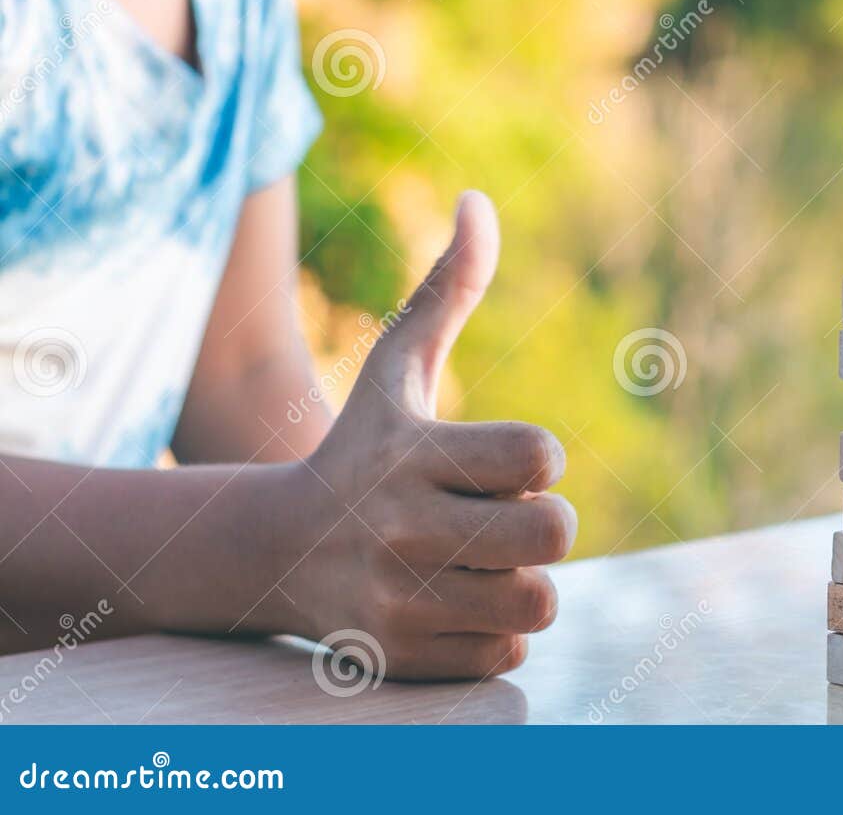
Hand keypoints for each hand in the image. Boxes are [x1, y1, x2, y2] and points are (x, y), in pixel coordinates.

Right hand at [272, 191, 575, 679]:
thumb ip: (446, 287)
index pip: (541, 457)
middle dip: (544, 523)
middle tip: (502, 516)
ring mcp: (398, 598)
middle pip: (554, 534)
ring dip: (522, 579)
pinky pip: (509, 649)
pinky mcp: (401, 656)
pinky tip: (452, 600)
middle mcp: (401, 528)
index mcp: (413, 452)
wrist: (275, 554)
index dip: (538, 459)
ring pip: (537, 600)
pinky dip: (497, 627)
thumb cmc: (360, 447)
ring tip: (477, 560)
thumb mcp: (396, 366)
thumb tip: (477, 199)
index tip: (501, 461)